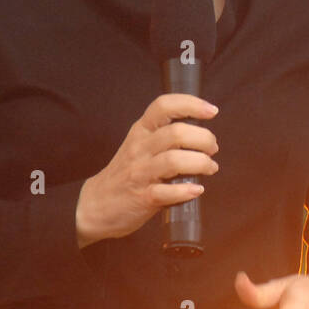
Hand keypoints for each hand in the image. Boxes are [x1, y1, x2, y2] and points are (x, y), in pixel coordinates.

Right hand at [75, 94, 218, 247]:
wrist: (96, 204)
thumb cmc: (127, 173)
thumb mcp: (141, 145)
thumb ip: (167, 136)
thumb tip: (205, 135)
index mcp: (141, 131)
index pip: (163, 106)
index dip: (191, 104)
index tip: (212, 111)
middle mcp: (140, 148)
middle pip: (176, 133)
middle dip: (204, 139)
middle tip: (212, 149)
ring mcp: (140, 173)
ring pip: (174, 160)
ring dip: (200, 163)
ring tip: (210, 168)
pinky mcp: (142, 197)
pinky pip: (166, 191)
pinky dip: (186, 191)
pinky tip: (196, 190)